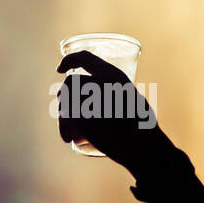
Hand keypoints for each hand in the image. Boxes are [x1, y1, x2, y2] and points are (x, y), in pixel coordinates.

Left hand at [55, 51, 164, 174]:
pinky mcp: (83, 117)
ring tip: (68, 129)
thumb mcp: (133, 99)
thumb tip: (103, 96)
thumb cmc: (143, 127)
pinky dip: (64, 129)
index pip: (85, 58)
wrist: (143, 145)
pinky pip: (65, 119)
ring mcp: (91, 99)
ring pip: (65, 102)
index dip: (69, 60)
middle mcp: (101, 83)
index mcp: (114, 75)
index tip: (60, 69)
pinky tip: (68, 137)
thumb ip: (115, 93)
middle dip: (62, 95)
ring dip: (62, 115)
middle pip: (70, 83)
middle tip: (62, 108)